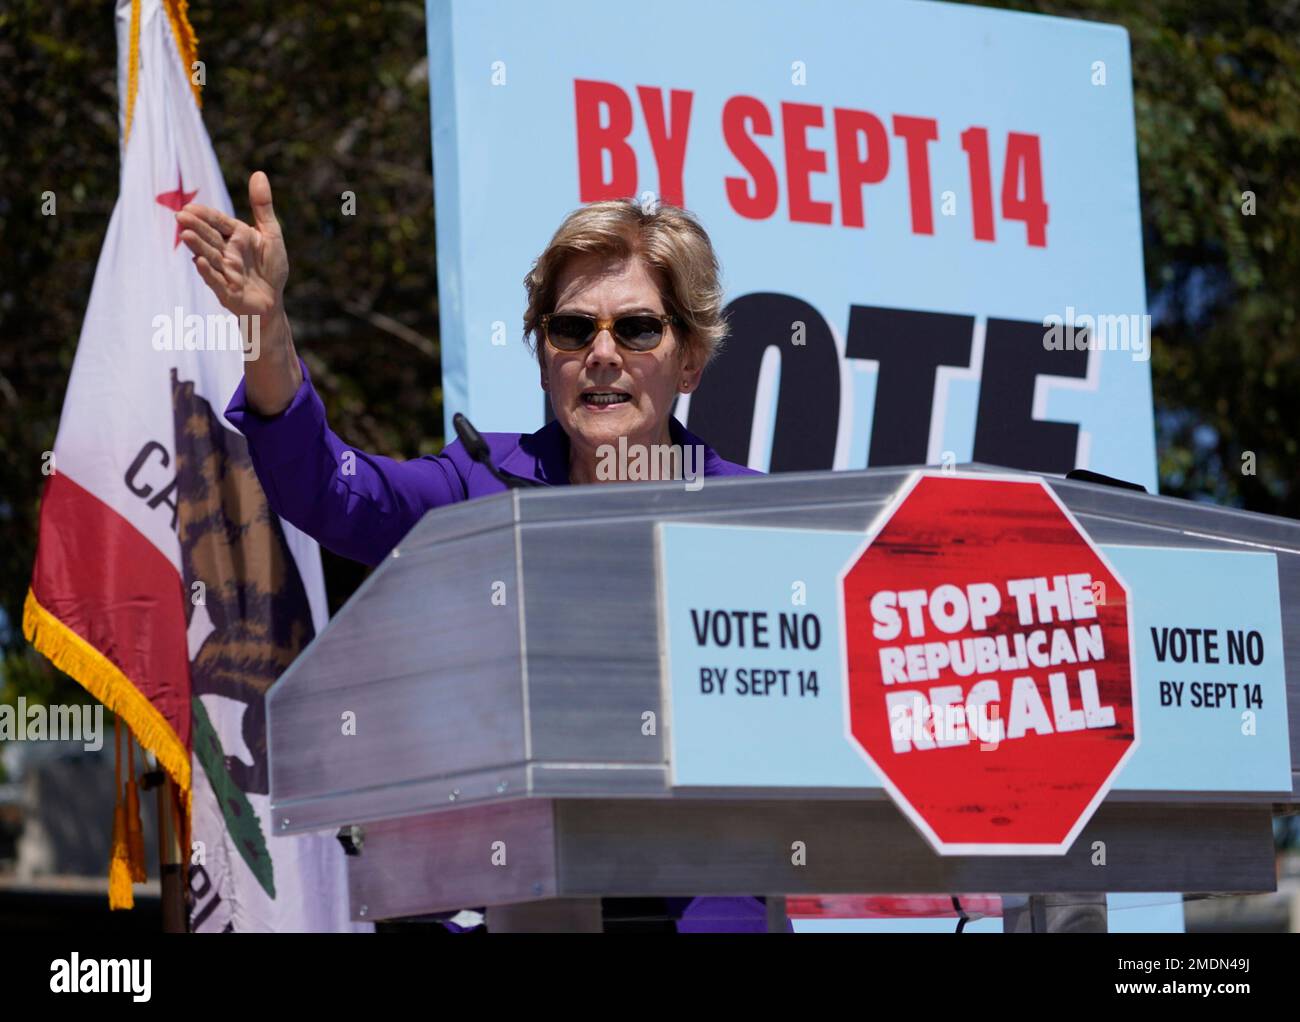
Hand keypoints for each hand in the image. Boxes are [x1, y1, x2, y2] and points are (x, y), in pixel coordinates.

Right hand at [177, 171, 287, 319]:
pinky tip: (199, 262)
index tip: (191, 207)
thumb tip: (258, 173)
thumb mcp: (271, 234)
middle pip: (210, 237)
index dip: (206, 215)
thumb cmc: (271, 268)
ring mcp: (224, 272)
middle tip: (180, 215)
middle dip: (196, 227)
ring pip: (209, 256)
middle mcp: (227, 252)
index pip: (218, 222)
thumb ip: (262, 206)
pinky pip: (216, 281)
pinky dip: (208, 272)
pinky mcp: (226, 291)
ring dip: (198, 246)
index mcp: (236, 237)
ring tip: (185, 235)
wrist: (273, 302)